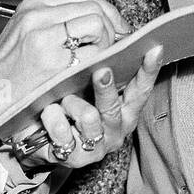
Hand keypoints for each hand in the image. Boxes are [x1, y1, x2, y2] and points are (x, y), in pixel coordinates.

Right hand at [0, 0, 129, 135]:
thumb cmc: (6, 69)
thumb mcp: (24, 33)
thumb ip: (55, 21)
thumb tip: (96, 21)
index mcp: (33, 6)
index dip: (106, 9)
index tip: (116, 25)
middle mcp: (38, 15)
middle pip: (94, 7)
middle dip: (114, 24)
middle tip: (119, 43)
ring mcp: (44, 37)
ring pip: (96, 23)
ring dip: (108, 41)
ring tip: (104, 57)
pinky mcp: (51, 61)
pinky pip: (91, 51)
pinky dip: (101, 59)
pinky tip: (96, 69)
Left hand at [18, 45, 164, 171]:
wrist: (38, 139)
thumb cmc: (67, 106)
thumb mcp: (85, 85)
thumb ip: (103, 67)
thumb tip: (114, 36)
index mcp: (124, 109)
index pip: (140, 88)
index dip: (149, 70)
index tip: (155, 48)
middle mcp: (116, 129)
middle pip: (114, 107)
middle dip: (106, 89)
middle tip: (100, 71)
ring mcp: (98, 146)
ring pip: (89, 117)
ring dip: (70, 103)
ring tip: (59, 98)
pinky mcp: (76, 158)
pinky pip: (62, 132)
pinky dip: (52, 118)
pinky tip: (47, 113)